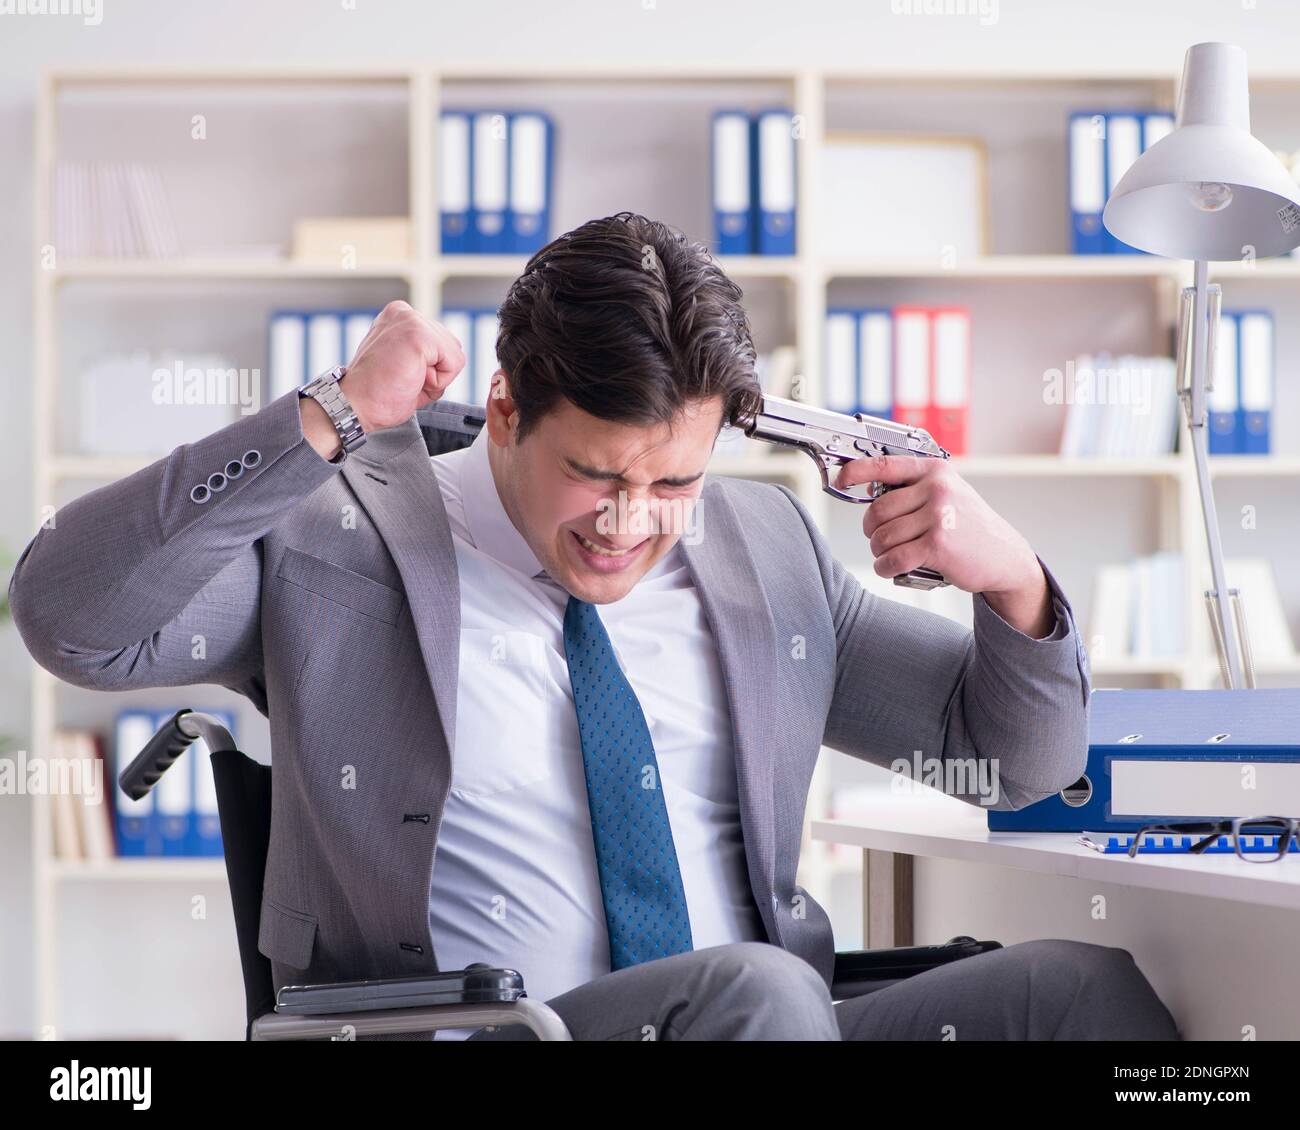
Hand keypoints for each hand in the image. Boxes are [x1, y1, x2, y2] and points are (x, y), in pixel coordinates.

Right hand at [340, 300, 466, 432]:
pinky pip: (454, 364)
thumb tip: (451, 358)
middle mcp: (404, 313)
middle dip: (435, 372)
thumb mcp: (405, 363)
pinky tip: (411, 380)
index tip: (400, 374)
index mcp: (399, 317)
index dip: (429, 368)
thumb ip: (427, 355)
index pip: (441, 342)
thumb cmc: (377, 393)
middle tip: (403, 379)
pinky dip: (437, 382)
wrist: (355, 405)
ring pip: (455, 356)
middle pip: (451, 347)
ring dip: (436, 378)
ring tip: (406, 379)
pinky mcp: (419, 335)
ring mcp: (411, 321)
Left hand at [837, 454, 1052, 635]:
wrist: (1003, 555)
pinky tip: (889, 567)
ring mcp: (938, 515)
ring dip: (879, 552)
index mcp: (935, 471)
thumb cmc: (968, 526)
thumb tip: (868, 491)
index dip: (856, 472)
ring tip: (890, 555)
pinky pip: (893, 558)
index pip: (885, 465)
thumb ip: (914, 489)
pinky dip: (885, 567)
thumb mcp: (947, 494)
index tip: (841, 480)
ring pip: (882, 536)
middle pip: (877, 510)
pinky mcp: (937, 544)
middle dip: (871, 529)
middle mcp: (937, 488)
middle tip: (878, 538)